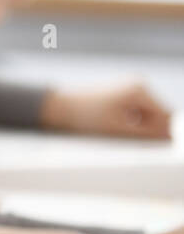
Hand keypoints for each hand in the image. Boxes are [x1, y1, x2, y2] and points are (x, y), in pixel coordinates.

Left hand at [40, 84, 172, 138]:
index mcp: (139, 90)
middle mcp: (138, 84)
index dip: (165, 133)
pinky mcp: (123, 91)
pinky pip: (138, 110)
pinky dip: (133, 121)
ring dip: (141, 126)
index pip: (166, 116)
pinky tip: (117, 126)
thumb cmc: (86, 117)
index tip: (161, 149)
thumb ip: (148, 134)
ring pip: (149, 114)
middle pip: (159, 114)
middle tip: (133, 141)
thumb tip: (172, 136)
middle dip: (151, 129)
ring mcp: (131, 86)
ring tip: (121, 132)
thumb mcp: (120, 130)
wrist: (60, 106)